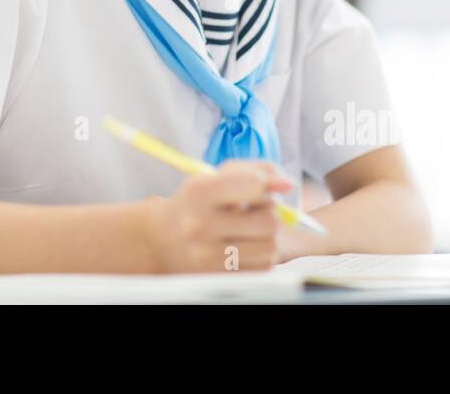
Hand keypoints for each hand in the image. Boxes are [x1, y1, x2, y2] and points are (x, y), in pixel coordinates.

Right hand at [142, 160, 293, 272]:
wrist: (161, 239)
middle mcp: (200, 225)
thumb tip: (288, 183)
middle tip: (251, 211)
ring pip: (270, 247)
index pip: (254, 185)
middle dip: (268, 212)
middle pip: (268, 220)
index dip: (265, 185)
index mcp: (199, 191)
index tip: (258, 188)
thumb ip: (254, 171)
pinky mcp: (218, 278)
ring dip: (267, 237)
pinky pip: (263, 267)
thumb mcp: (215, 176)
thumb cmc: (195, 203)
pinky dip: (260, 256)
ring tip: (248, 231)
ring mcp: (208, 256)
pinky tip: (243, 247)